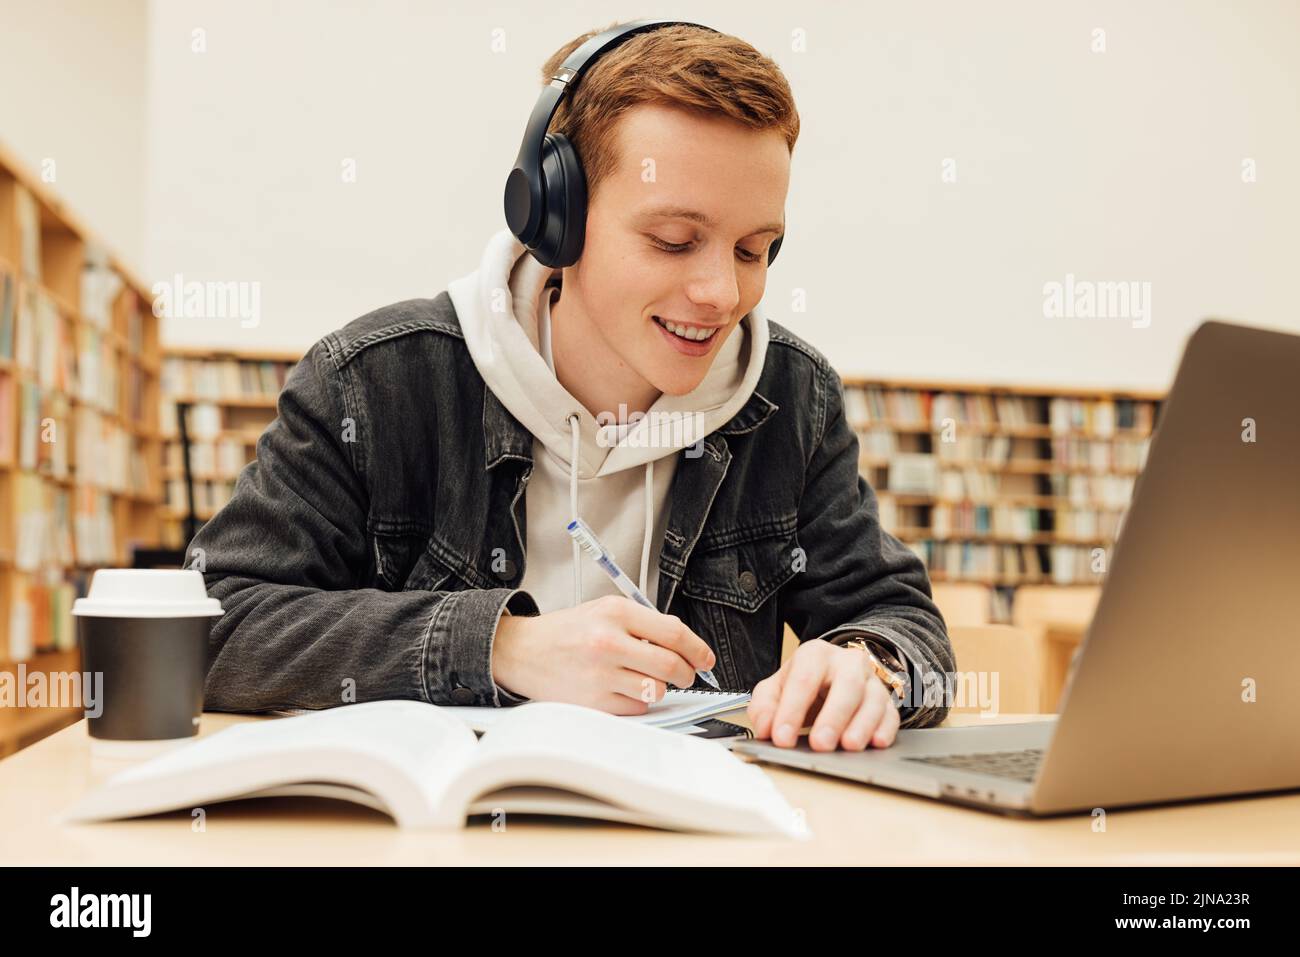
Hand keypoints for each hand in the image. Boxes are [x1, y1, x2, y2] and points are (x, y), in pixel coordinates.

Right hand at [491, 595, 716, 714]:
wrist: (522, 651)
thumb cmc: (567, 631)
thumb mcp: (605, 610)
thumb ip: (644, 623)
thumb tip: (685, 644)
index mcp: (615, 613)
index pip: (674, 633)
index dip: (698, 649)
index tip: (706, 659)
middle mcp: (608, 642)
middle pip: (671, 665)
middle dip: (686, 673)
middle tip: (685, 674)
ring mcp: (600, 674)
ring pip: (656, 690)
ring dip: (659, 687)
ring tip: (643, 678)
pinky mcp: (593, 701)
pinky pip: (636, 707)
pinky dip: (637, 701)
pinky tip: (621, 688)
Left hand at [748, 639, 899, 750]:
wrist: (829, 678)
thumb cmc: (802, 685)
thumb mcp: (775, 690)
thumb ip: (764, 708)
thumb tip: (766, 729)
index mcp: (815, 655)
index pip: (803, 679)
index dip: (791, 710)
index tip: (782, 738)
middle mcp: (847, 663)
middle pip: (846, 684)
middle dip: (833, 716)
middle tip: (820, 744)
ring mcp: (870, 681)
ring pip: (874, 699)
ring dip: (862, 724)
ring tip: (849, 747)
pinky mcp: (887, 702)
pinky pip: (891, 714)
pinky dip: (885, 730)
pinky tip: (876, 743)